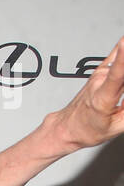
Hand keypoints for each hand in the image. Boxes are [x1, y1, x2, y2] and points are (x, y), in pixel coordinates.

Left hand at [51, 36, 123, 150]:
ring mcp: (99, 73)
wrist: (67, 127)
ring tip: (120, 97)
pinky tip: (123, 61)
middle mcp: (100, 80)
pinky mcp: (101, 69)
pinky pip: (119, 56)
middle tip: (123, 99)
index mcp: (102, 97)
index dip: (123, 57)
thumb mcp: (116, 126)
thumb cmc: (86, 129)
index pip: (117, 73)